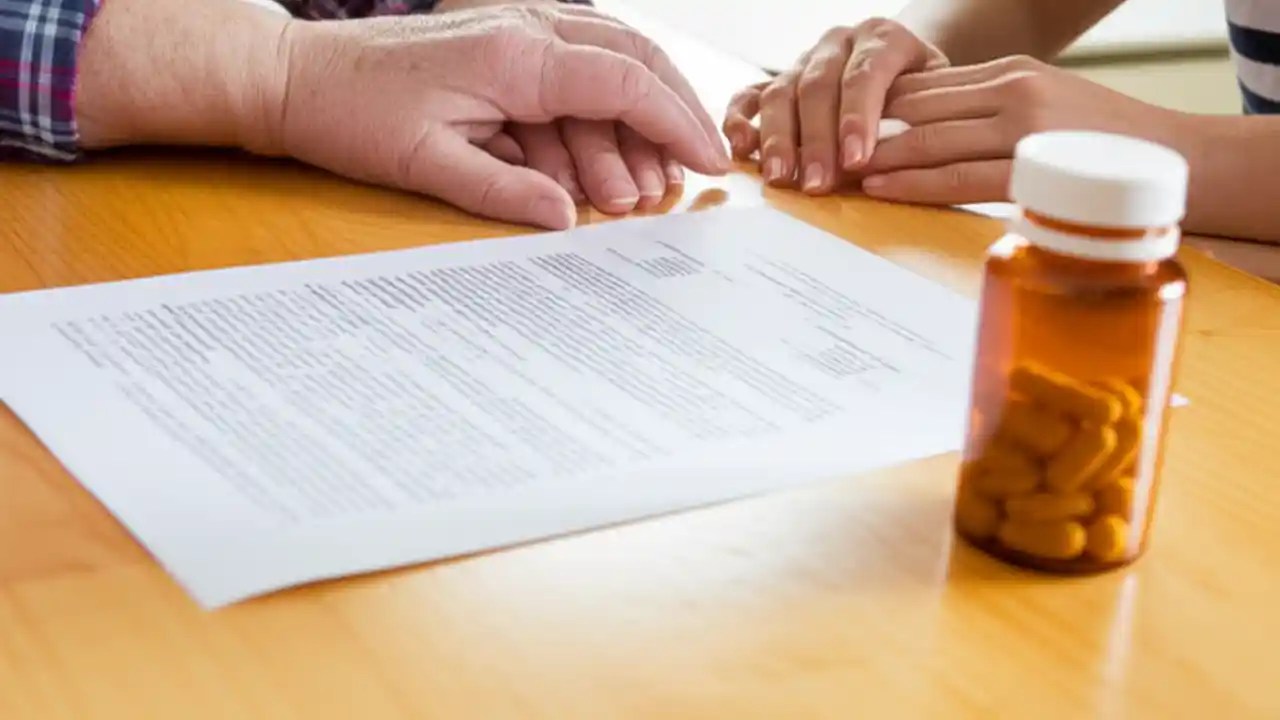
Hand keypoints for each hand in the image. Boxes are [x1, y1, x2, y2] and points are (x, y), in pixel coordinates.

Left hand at [273, 4, 726, 229]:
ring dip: (633, 124)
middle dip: (675, 113)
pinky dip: (596, 118)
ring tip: (641, 190)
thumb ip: (505, 191)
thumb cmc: (354, 117)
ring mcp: (516, 30)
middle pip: (633, 56)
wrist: (299, 78)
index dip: (675, 123)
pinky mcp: (505, 44)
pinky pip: (573, 72)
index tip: (710, 162)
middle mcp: (525, 28)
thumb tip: (569, 219)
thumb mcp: (427, 165)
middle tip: (701, 168)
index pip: (623, 80)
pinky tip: (597, 168)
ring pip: (609, 61)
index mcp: (515, 54)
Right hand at [722, 19, 946, 192]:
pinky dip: (739, 120)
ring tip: (780, 177)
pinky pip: (750, 95)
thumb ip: (912, 125)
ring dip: (778, 139)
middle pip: (817, 87)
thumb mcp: (931, 104)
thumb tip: (888, 168)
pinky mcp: (776, 80)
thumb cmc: (922, 97)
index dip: (858, 118)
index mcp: (882, 39)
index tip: (857, 160)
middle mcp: (839, 44)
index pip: (865, 75)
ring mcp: (803, 61)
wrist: (905, 71)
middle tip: (816, 184)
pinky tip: (741, 148)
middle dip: (816, 140)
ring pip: (781, 92)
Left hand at [859, 56, 1187, 203]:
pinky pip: (957, 174)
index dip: (873, 110)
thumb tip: (927, 140)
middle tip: (815, 153)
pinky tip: (878, 186)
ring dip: (874, 157)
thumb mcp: (1043, 112)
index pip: (924, 88)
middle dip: (861, 132)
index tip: (833, 128)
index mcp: (1011, 75)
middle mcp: (1012, 90)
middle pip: (916, 109)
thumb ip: (989, 120)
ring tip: (833, 173)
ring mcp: (1024, 124)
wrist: (1182, 162)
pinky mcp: (1034, 162)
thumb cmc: (1105, 147)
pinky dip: (912, 180)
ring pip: (928, 138)